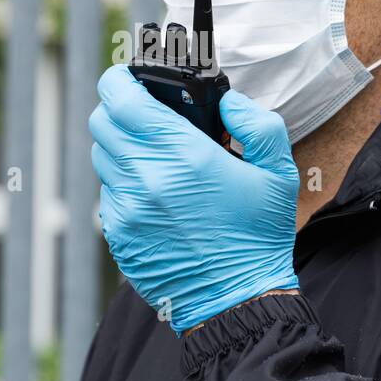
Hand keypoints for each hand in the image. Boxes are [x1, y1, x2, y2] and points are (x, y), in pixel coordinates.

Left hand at [89, 64, 299, 334]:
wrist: (237, 302)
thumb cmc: (258, 238)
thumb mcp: (278, 171)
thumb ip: (256, 122)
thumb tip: (226, 100)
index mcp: (182, 155)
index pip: (121, 98)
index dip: (118, 80)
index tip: (127, 78)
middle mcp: (145, 178)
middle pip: (102, 122)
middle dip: (120, 109)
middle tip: (146, 114)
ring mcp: (126, 209)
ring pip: (102, 156)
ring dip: (122, 146)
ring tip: (156, 156)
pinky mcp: (118, 235)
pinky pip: (107, 193)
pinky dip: (124, 183)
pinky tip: (155, 193)